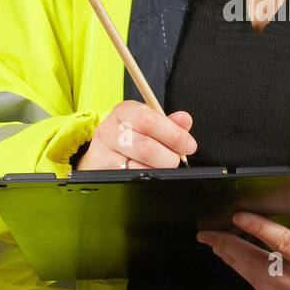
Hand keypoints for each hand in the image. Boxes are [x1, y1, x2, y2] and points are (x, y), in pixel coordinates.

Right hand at [76, 102, 195, 169]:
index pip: (148, 120)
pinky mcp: (101, 170)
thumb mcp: (148, 125)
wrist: (102, 155)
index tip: (188, 145)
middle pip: (146, 147)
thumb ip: (169, 123)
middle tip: (176, 159)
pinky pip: (131, 178)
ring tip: (160, 165)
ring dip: (158, 169)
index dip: (173, 134)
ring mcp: (102, 151)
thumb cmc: (130, 138)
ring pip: (140, 167)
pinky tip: (146, 171)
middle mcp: (109, 129)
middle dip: (169, 157)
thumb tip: (185, 120)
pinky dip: (146, 178)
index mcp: (124, 111)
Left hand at [195, 208, 289, 289]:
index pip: (284, 243)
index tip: (238, 217)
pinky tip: (237, 261)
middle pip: (260, 264)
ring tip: (218, 244)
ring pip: (255, 279)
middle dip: (231, 245)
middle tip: (210, 233)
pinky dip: (248, 274)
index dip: (259, 228)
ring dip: (233, 260)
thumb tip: (279, 209)